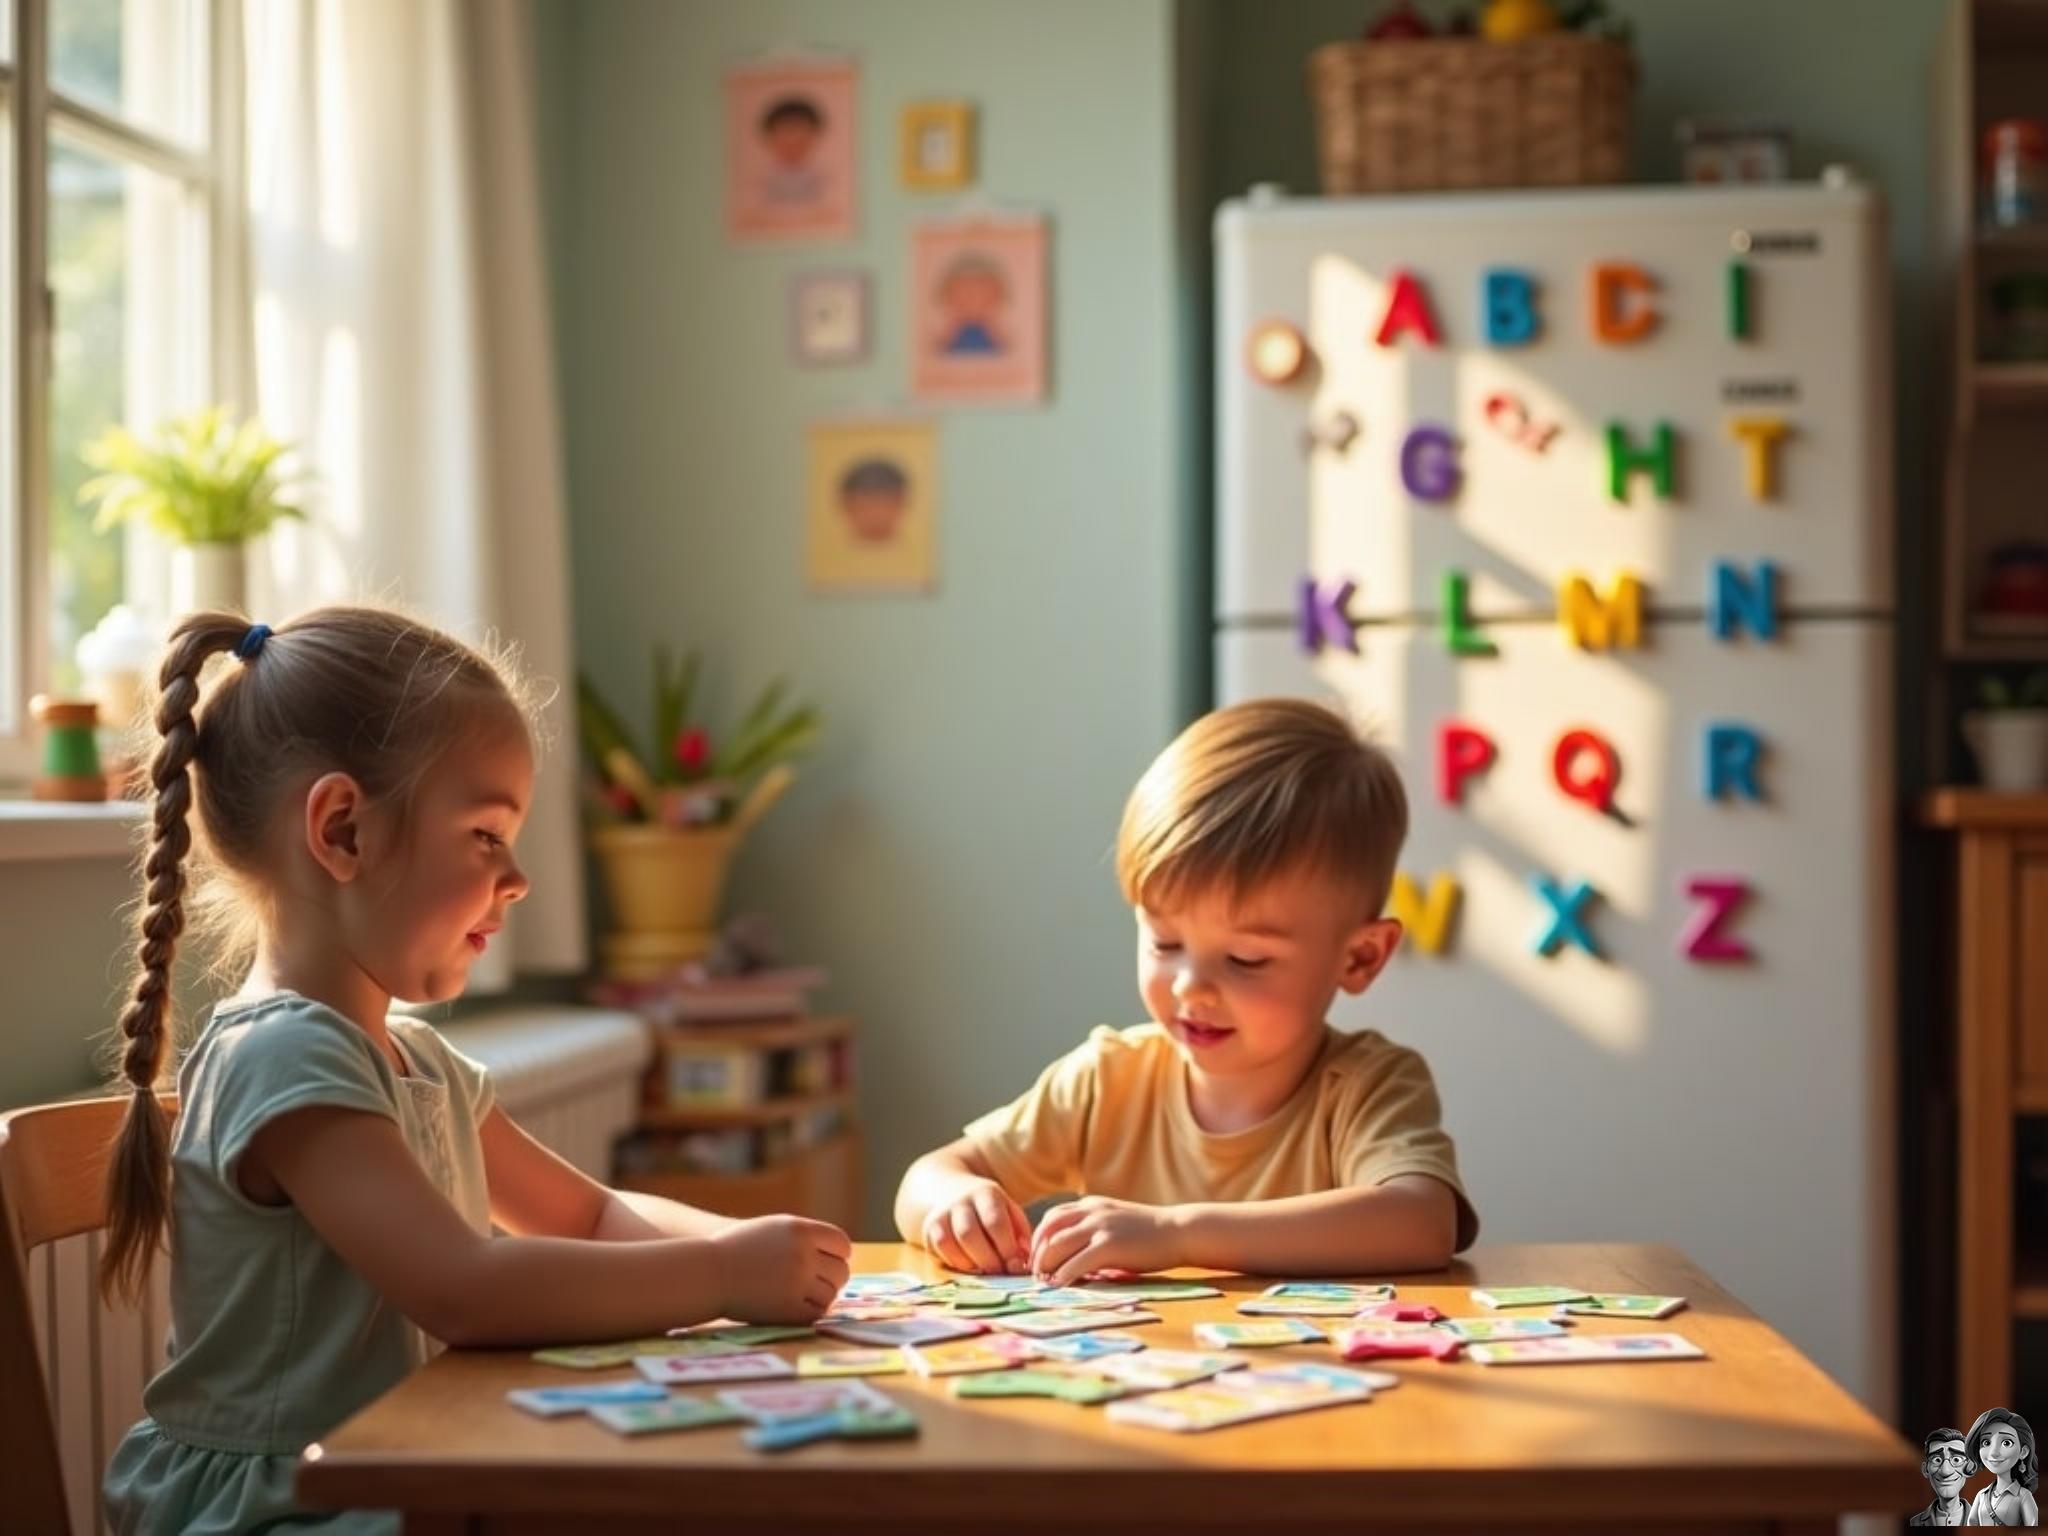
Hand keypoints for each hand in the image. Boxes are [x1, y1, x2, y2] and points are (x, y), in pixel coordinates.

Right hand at [708, 1215, 850, 1322]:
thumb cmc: (741, 1250)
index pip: (842, 1245)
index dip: (838, 1255)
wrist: (710, 1273)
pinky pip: (816, 1313)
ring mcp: (797, 1282)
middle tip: (818, 1283)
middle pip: (841, 1271)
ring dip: (822, 1296)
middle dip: (833, 1278)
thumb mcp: (775, 1229)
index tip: (829, 1262)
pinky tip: (798, 1306)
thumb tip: (843, 1254)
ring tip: (804, 1294)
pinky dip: (811, 1312)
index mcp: (801, 1231)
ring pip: (831, 1294)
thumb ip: (807, 1237)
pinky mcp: (789, 1308)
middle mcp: (803, 1254)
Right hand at [919, 1179, 1031, 1273]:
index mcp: (986, 1193)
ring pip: (950, 1243)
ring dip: (970, 1264)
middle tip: (1001, 1273)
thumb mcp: (1009, 1211)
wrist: (952, 1190)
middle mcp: (961, 1201)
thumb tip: (1022, 1261)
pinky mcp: (929, 1228)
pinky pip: (939, 1251)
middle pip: (969, 1234)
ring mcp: (941, 1214)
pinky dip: (956, 1264)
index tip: (1017, 1266)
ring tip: (987, 1272)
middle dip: (988, 1260)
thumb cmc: (990, 1209)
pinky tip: (971, 1268)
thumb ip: (1019, 1233)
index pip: (995, 1222)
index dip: (1006, 1248)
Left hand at [1029, 1196, 1182, 1286]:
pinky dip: (1062, 1276)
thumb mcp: (1116, 1221)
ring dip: (1045, 1266)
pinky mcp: (1109, 1246)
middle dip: (1037, 1253)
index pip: (1052, 1217)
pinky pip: (1076, 1263)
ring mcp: (1099, 1227)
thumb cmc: (1150, 1233)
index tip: (1038, 1258)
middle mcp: (1091, 1211)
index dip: (1039, 1238)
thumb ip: (1094, 1231)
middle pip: (1048, 1230)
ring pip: (1056, 1245)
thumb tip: (1073, 1256)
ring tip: (1044, 1283)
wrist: (1178, 1231)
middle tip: (1035, 1274)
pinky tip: (1059, 1286)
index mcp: (1091, 1205)